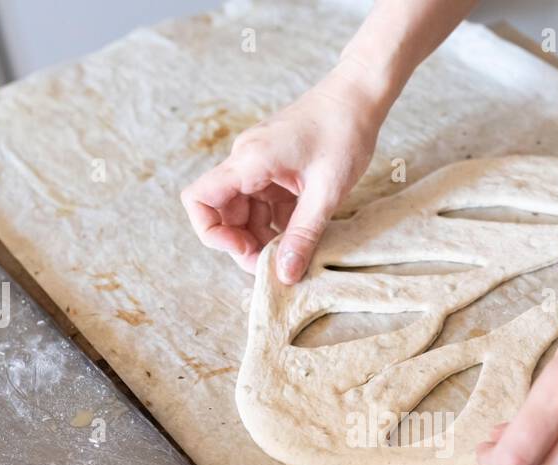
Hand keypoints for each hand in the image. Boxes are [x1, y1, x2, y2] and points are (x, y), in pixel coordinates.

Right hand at [181, 68, 385, 281]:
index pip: (198, 199)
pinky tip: (300, 234)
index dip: (212, 233)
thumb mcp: (327, 193)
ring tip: (292, 253)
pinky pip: (263, 203)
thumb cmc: (344, 133)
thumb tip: (285, 275)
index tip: (244, 250)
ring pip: (243, 211)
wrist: (359, 95)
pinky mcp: (274, 167)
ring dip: (261, 236)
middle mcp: (245, 161)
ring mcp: (258, 164)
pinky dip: (276, 223)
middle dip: (242, 243)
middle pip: (221, 212)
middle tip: (275, 265)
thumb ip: (303, 235)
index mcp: (249, 161)